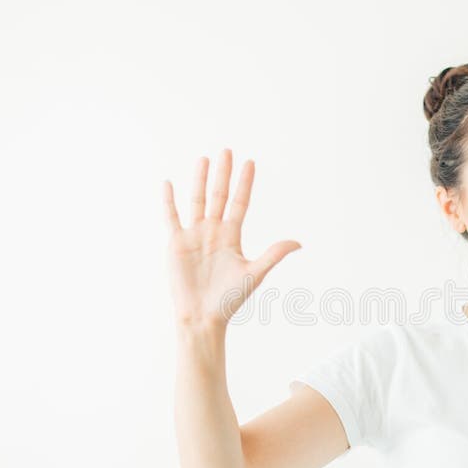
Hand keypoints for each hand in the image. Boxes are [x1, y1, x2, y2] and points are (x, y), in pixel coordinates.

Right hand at [162, 148, 300, 329]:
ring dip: (199, 180)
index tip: (250, 163)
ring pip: (197, 200)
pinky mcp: (176, 243)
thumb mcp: (254, 273)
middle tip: (228, 151)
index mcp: (232, 236)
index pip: (240, 203)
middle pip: (219, 196)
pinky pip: (172, 217)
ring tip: (204, 159)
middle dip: (224, 174)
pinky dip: (169, 201)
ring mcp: (194, 235)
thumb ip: (274, 254)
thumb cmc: (229, 299)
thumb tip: (298, 242)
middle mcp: (213, 231)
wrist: (202, 316)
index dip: (245, 183)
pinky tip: (168, 183)